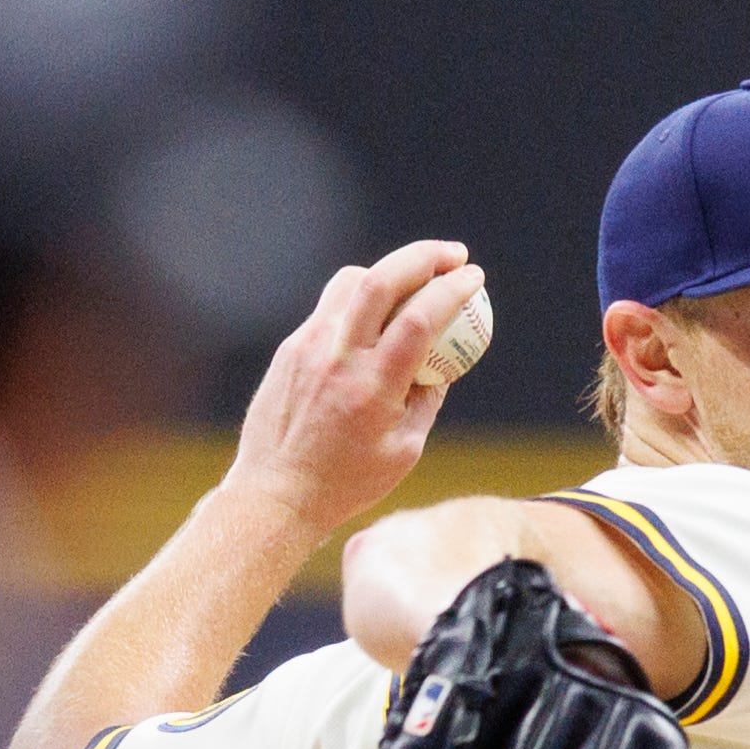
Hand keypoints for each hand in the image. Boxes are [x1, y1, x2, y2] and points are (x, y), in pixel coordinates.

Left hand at [221, 240, 484, 541]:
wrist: (276, 494)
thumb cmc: (346, 483)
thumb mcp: (404, 450)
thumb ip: (427, 400)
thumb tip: (444, 363)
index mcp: (373, 387)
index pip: (419, 318)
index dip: (451, 288)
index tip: (473, 276)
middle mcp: (337, 358)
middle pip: (380, 279)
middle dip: (423, 255)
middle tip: (453, 254)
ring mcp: (308, 349)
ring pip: (350, 283)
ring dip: (387, 273)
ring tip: (412, 284)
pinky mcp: (290, 350)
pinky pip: (330, 310)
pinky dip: (359, 303)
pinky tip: (374, 322)